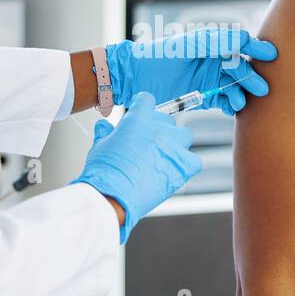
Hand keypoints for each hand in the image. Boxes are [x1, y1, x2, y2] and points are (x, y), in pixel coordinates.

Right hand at [72, 92, 202, 242]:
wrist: (113, 195)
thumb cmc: (105, 172)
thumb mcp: (100, 146)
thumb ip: (105, 132)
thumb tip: (104, 126)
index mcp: (138, 118)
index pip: (147, 100)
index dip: (143, 108)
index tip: (142, 116)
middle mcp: (159, 128)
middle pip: (167, 120)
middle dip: (158, 130)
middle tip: (148, 146)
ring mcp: (174, 145)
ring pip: (184, 136)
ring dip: (175, 144)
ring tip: (162, 159)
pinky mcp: (184, 165)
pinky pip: (194, 160)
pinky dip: (187, 165)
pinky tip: (174, 171)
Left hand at [106, 28, 277, 115]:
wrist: (137, 78)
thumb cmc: (160, 56)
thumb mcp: (188, 46)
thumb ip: (215, 42)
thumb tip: (243, 38)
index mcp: (214, 44)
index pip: (242, 45)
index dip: (257, 49)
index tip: (270, 56)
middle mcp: (216, 61)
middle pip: (242, 68)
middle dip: (252, 77)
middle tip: (262, 88)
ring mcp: (212, 80)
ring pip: (235, 86)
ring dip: (241, 93)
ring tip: (241, 101)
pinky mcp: (206, 97)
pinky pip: (224, 101)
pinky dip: (231, 105)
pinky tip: (233, 108)